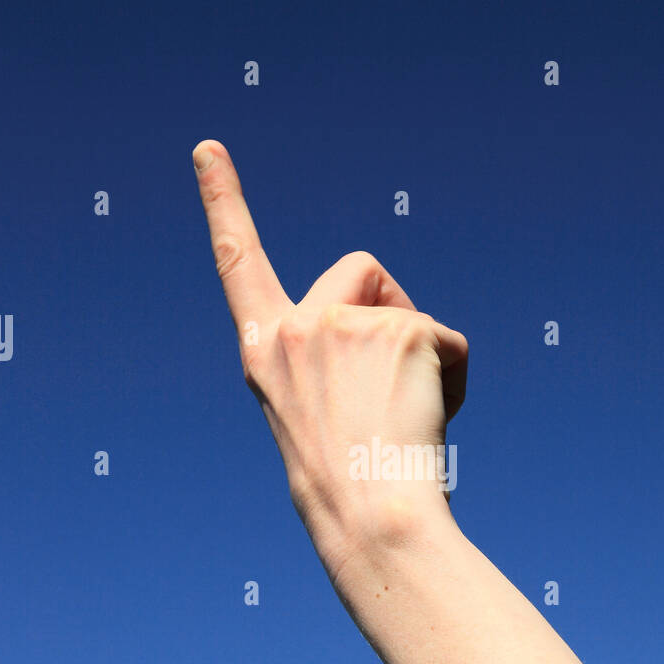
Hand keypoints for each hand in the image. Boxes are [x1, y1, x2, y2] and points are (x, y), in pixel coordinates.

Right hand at [192, 140, 468, 587]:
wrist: (369, 516)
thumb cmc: (346, 483)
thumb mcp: (311, 412)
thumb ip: (329, 360)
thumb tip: (401, 332)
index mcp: (263, 349)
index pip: (238, 262)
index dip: (223, 202)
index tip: (208, 147)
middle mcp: (295, 326)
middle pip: (359, 272)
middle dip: (390, 306)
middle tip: (393, 383)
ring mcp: (345, 324)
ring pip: (410, 311)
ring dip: (424, 354)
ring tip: (408, 417)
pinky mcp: (401, 330)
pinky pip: (448, 339)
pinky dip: (454, 375)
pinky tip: (435, 417)